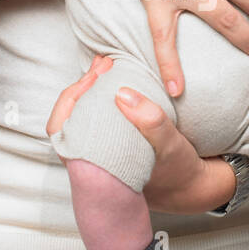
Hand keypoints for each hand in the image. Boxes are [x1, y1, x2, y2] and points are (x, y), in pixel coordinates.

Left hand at [45, 56, 233, 214]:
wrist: (189, 187)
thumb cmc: (178, 168)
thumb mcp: (170, 144)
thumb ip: (150, 120)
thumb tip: (121, 94)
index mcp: (93, 165)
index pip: (59, 125)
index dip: (71, 95)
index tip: (96, 74)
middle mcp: (90, 161)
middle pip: (68, 116)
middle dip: (84, 85)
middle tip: (104, 62)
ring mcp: (98, 154)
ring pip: (81, 116)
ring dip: (92, 89)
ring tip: (108, 66)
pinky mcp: (109, 147)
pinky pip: (94, 118)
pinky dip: (101, 97)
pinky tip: (115, 82)